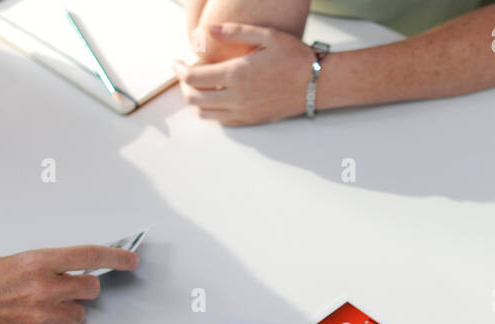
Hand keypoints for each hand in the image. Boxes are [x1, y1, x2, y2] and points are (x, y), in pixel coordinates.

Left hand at [175, 24, 314, 125]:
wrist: (317, 83)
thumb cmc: (295, 57)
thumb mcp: (266, 35)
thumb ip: (234, 31)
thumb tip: (207, 30)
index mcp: (237, 74)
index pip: (193, 77)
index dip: (179, 69)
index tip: (176, 61)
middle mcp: (237, 97)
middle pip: (193, 98)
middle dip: (183, 85)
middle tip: (184, 73)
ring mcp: (244, 112)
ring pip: (205, 113)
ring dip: (196, 100)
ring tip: (199, 85)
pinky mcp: (252, 120)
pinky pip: (222, 121)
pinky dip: (212, 111)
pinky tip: (217, 97)